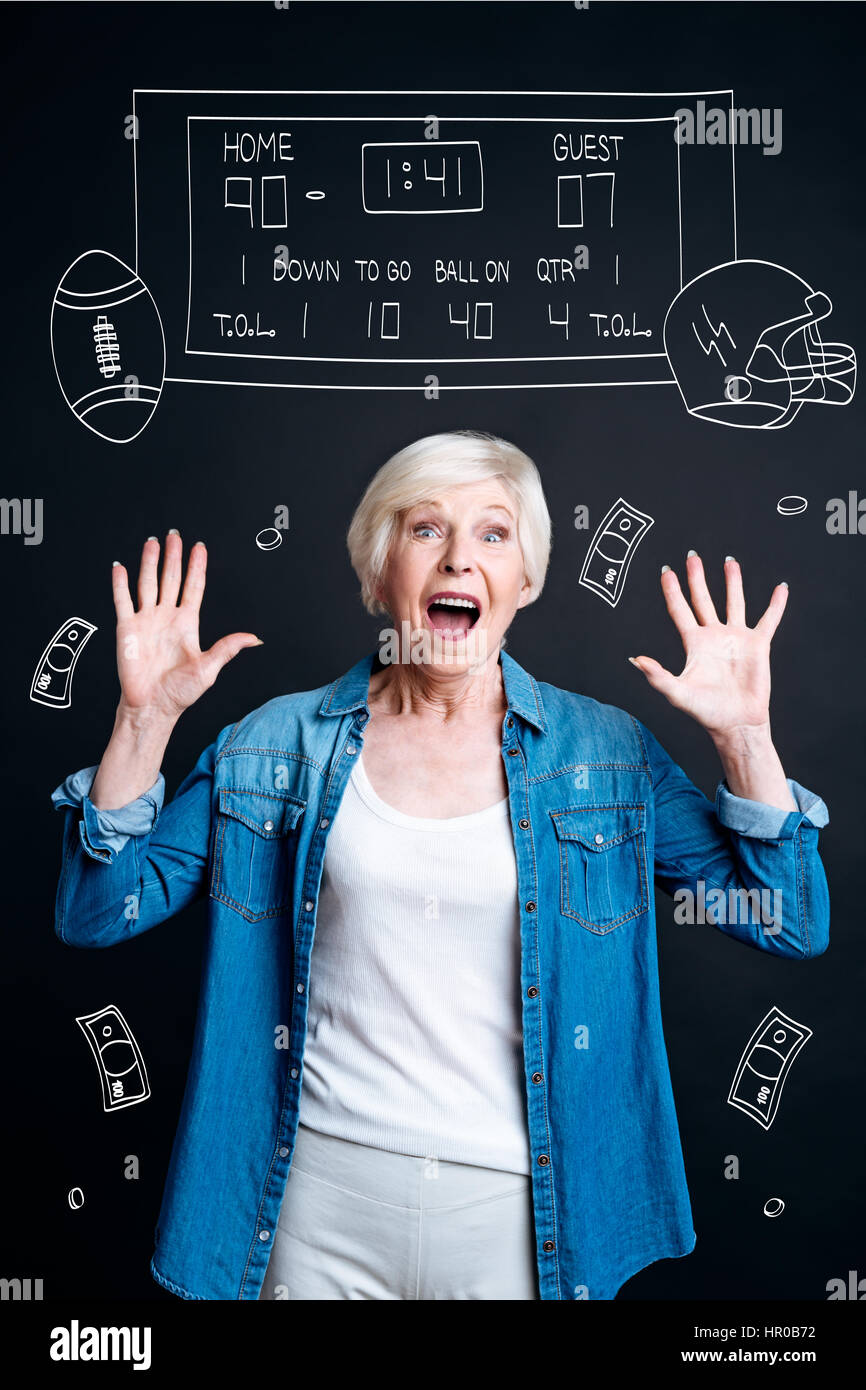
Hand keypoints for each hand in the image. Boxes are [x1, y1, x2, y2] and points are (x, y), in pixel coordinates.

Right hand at [111, 531, 261, 722]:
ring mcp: (146, 621)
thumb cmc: (180, 692)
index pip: (193, 587)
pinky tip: (120, 567)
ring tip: (152, 543)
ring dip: (149, 562)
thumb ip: (228, 648)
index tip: (199, 547)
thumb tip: (254, 638)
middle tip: (174, 535)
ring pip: (148, 583)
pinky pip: (123, 600)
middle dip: (173, 556)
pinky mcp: (127, 629)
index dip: (197, 567)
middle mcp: (166, 618)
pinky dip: (120, 584)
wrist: (152, 707)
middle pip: (171, 578)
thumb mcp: (209, 668)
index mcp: (187, 624)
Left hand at [629, 553, 787, 739]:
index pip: (680, 610)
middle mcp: (714, 637)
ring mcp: (736, 639)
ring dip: (732, 582)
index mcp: (694, 644)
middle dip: (698, 578)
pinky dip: (776, 604)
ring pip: (734, 602)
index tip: (666, 571)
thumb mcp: (677, 693)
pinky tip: (781, 588)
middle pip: (703, 599)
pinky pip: (768, 620)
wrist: (736, 723)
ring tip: (730, 561)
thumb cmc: (706, 711)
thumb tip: (635, 660)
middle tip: (692, 556)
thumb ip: (657, 676)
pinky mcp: (758, 645)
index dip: (672, 590)